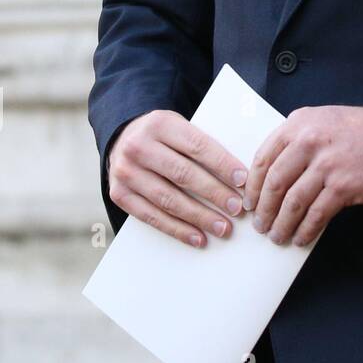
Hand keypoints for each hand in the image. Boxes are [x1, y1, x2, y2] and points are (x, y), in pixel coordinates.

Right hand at [106, 110, 249, 248]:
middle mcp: (139, 147)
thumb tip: (239, 176)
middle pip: (183, 174)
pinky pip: (151, 216)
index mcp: (161, 124)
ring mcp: (126, 172)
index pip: (197, 146)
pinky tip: (197, 237)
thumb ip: (202, 145)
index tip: (243, 181)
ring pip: (168, 199)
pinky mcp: (119, 194)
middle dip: (214, 193)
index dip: (222, 165)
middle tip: (237, 209)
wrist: (122, 138)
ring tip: (222, 227)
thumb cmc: (163, 136)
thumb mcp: (180, 127)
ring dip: (199, 217)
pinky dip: (177, 229)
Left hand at [244, 104, 362, 246]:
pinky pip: (316, 215)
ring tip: (278, 235)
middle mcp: (310, 141)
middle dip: (264, 210)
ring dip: (282, 225)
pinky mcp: (344, 186)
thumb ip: (298, 138)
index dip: (253, 186)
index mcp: (300, 123)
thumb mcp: (324, 120)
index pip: (264, 158)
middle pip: (275, 184)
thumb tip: (274, 173)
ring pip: (292, 203)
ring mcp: (327, 165)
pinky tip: (302, 238)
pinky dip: (305, 231)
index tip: (250, 201)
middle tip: (261, 225)